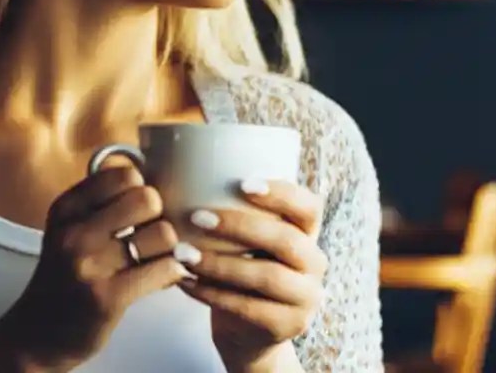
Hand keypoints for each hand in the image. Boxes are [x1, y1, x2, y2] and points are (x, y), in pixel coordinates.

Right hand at [0, 166, 191, 368]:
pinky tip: (160, 278)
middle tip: (148, 237)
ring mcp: (90, 265)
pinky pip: (165, 267)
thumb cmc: (65, 277)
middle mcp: (74, 232)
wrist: (36, 334)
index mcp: (66, 209)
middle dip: (158, 216)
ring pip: (163, 233)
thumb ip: (102, 203)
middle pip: (148, 198)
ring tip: (154, 260)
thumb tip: (156, 177)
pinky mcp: (108, 297)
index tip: (135, 213)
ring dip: (168, 248)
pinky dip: (172, 272)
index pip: (124, 174)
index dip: (141, 190)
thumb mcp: (69, 229)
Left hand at [178, 179, 326, 371]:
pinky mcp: (285, 327)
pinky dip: (212, 294)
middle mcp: (314, 264)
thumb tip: (180, 165)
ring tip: (182, 253)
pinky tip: (185, 282)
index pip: (308, 206)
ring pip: (266, 276)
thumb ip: (235, 209)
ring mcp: (305, 299)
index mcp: (308, 233)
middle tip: (196, 216)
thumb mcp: (247, 239)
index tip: (242, 183)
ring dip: (219, 263)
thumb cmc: (240, 268)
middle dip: (239, 226)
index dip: (281, 193)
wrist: (247, 331)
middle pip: (285, 240)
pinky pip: (247, 308)